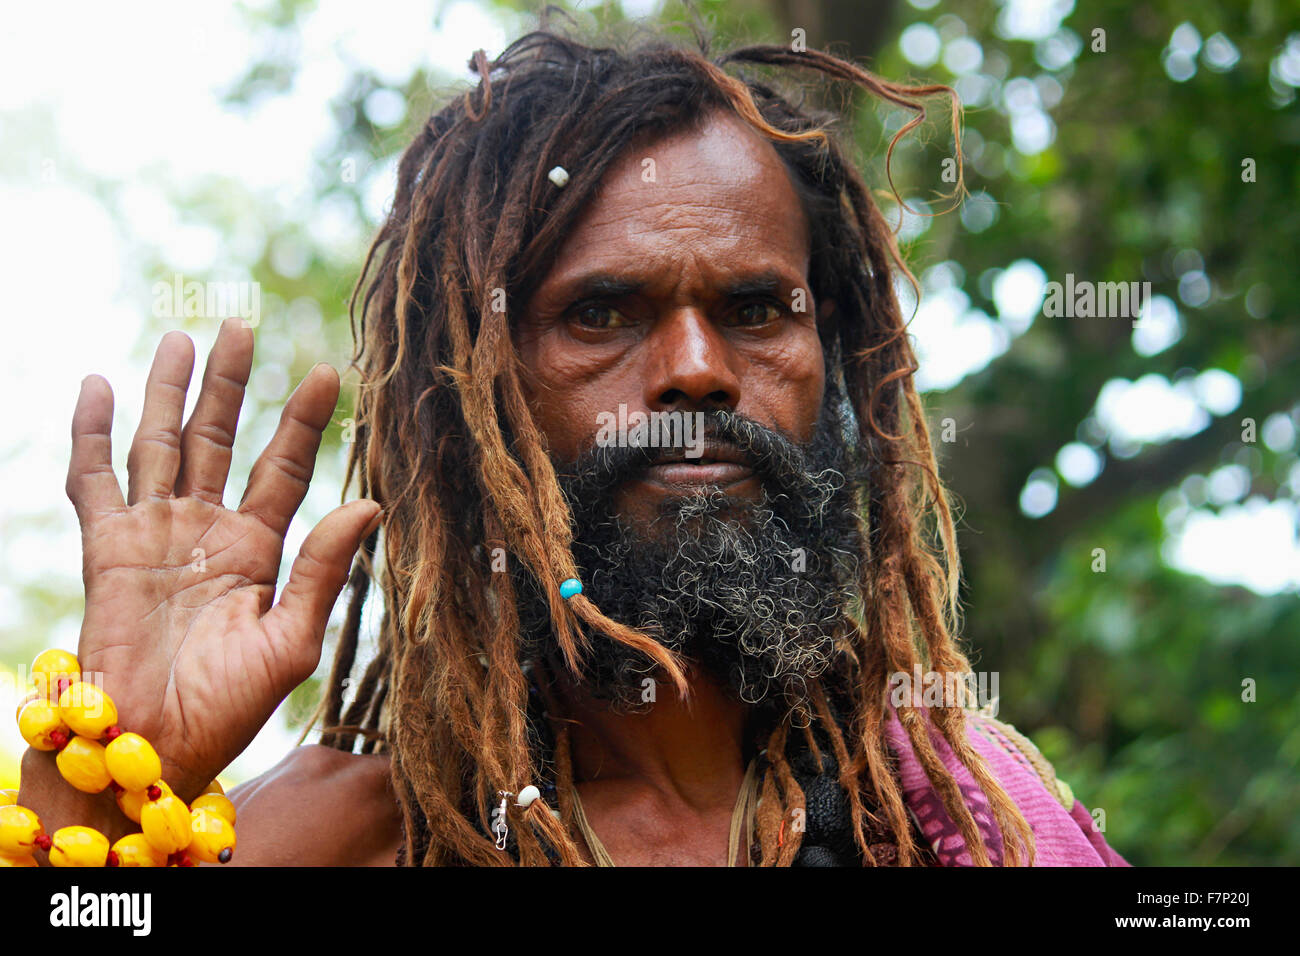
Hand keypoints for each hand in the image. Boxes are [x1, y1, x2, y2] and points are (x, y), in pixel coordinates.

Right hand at [62, 318, 378, 800]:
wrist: (152, 746)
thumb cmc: (230, 705)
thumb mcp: (291, 639)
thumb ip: (324, 569)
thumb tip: (370, 503)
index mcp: (258, 548)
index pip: (284, 467)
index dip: (304, 421)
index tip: (329, 372)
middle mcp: (207, 530)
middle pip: (220, 438)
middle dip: (230, 383)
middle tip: (242, 324)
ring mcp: (154, 533)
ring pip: (161, 444)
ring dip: (168, 392)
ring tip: (181, 338)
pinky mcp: (106, 547)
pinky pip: (93, 479)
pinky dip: (90, 432)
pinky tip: (96, 384)